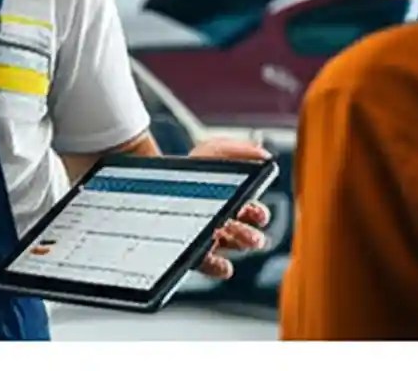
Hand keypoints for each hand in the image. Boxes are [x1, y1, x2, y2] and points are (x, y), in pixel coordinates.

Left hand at [188, 137, 272, 278]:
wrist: (153, 180)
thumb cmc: (187, 169)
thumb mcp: (212, 151)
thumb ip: (239, 149)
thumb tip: (264, 156)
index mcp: (233, 202)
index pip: (255, 214)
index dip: (258, 215)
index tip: (254, 212)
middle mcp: (224, 223)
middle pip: (248, 237)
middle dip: (252, 236)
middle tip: (243, 230)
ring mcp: (209, 239)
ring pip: (233, 250)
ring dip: (238, 245)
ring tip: (228, 235)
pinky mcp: (195, 253)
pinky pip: (214, 267)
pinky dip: (222, 267)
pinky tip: (223, 261)